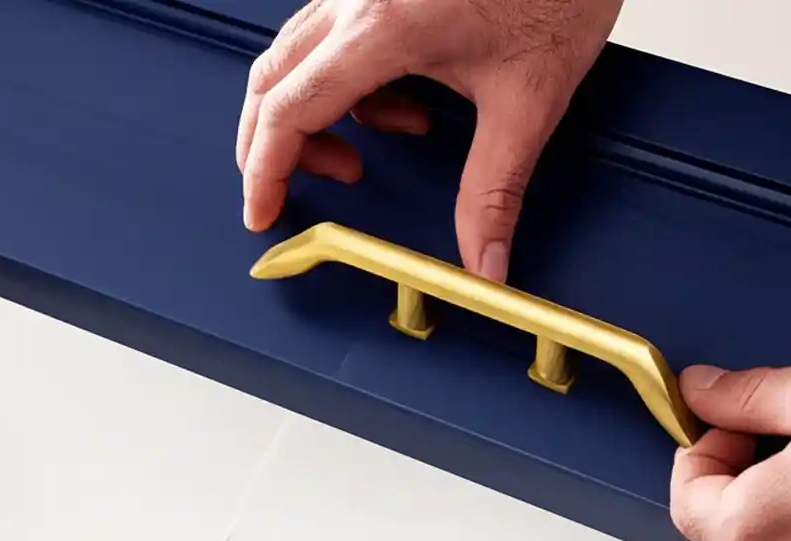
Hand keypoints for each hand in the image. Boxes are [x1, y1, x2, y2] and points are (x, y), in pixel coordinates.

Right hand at [237, 0, 625, 282]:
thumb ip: (495, 190)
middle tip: (296, 192)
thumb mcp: (529, 100)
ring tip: (364, 153)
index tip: (261, 212)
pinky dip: (343, 82)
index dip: (265, 171)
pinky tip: (401, 103)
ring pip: (296, 56)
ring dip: (313, 114)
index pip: (288, 109)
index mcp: (382, 27)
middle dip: (275, 147)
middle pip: (272, 81)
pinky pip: (328, 34)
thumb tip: (483, 263)